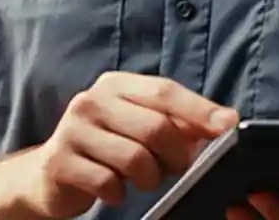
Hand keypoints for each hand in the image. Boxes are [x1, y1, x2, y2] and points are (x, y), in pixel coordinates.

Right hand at [15, 71, 239, 217]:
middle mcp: (91, 101)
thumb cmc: (105, 147)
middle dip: (175, 156)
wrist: (49, 174)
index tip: (229, 125)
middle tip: (175, 169)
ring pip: (134, 158)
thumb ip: (179, 122)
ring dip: (149, 178)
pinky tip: (113, 190)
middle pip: (155, 127)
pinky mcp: (59, 161)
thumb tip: (225, 121)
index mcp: (115, 85)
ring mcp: (72, 130)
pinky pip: (107, 182)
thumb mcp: (139, 127)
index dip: (199, 109)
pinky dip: (119, 194)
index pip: (165, 91)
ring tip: (142, 179)